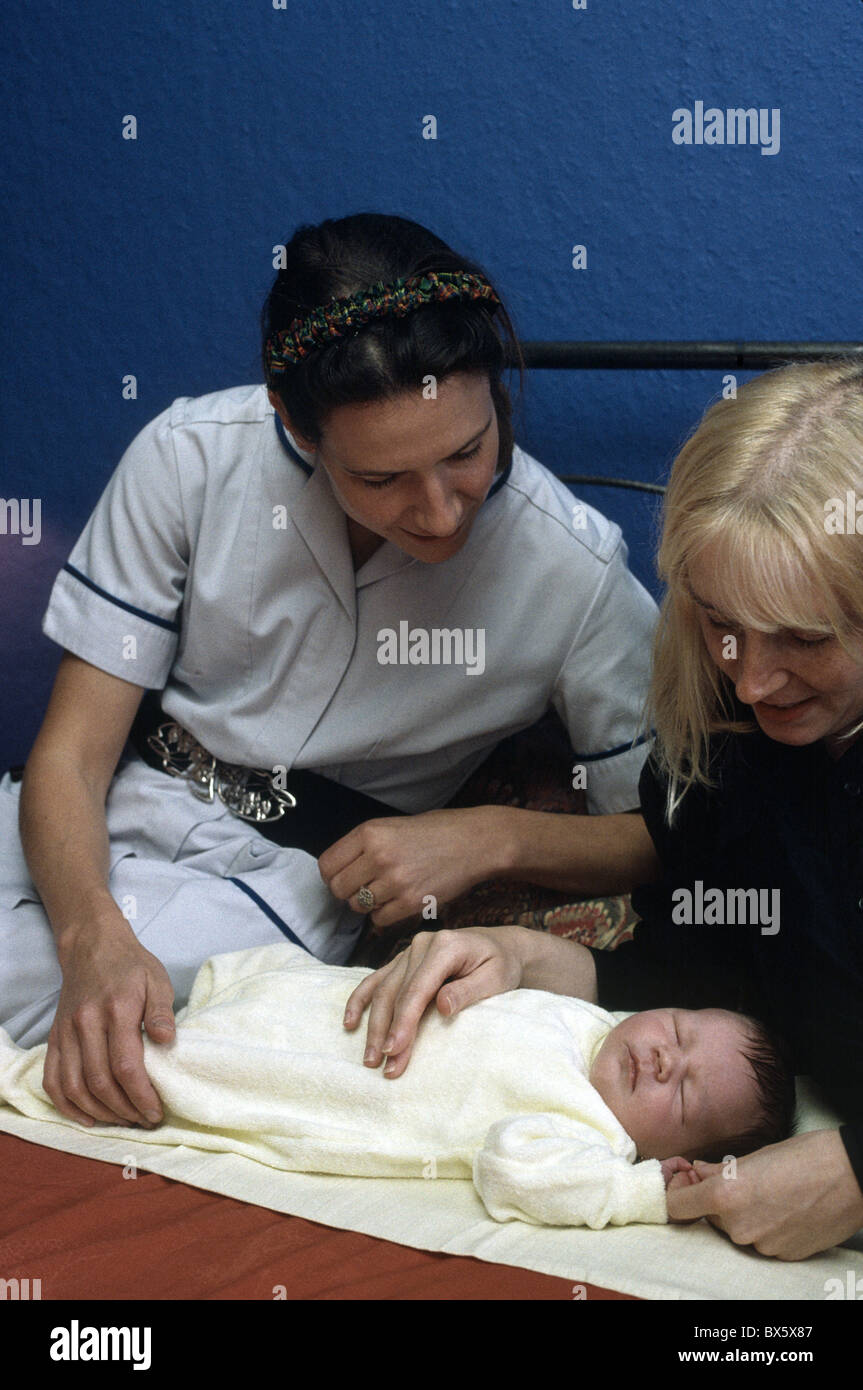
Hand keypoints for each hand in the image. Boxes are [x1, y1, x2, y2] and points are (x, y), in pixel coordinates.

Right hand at [44, 914, 175, 1127]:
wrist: (92, 946)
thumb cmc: (131, 966)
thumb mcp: (157, 980)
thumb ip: (162, 1011)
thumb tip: (167, 1041)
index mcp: (116, 1009)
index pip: (126, 1066)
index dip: (141, 1096)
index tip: (156, 1112)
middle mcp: (86, 1023)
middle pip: (99, 1082)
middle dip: (124, 1110)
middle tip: (144, 1120)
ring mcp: (66, 1032)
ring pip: (74, 1086)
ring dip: (98, 1113)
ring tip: (123, 1120)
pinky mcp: (55, 1037)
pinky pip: (52, 1080)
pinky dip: (67, 1105)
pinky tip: (88, 1117)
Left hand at [319, 807, 501, 927]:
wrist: (476, 841)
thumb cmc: (436, 832)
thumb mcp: (393, 826)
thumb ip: (364, 846)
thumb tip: (338, 870)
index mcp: (370, 832)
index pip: (327, 865)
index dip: (332, 875)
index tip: (341, 877)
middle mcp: (379, 856)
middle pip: (339, 889)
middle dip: (348, 892)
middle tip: (365, 887)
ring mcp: (395, 881)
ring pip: (359, 906)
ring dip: (369, 903)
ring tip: (388, 890)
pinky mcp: (411, 902)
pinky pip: (379, 920)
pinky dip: (385, 915)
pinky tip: (399, 901)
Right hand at [342, 925, 527, 1075]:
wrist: (502, 947)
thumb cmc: (502, 965)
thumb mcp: (496, 978)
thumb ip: (468, 990)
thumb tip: (441, 1007)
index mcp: (444, 947)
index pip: (418, 989)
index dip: (404, 1021)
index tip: (394, 1050)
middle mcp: (421, 945)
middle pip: (395, 992)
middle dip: (385, 1030)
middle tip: (380, 1065)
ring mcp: (409, 952)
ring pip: (382, 989)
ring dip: (372, 1024)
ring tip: (369, 1057)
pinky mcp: (403, 961)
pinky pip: (376, 979)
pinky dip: (360, 1000)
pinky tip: (350, 1022)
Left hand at [664, 1129, 862, 1258]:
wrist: (851, 1177)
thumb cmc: (804, 1157)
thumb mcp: (754, 1155)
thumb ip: (718, 1169)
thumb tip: (697, 1172)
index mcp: (726, 1196)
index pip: (678, 1206)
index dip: (678, 1193)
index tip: (685, 1184)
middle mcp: (739, 1227)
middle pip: (711, 1218)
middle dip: (718, 1201)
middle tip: (740, 1179)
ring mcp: (762, 1245)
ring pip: (737, 1230)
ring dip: (743, 1214)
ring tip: (771, 1191)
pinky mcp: (783, 1256)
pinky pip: (761, 1241)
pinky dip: (766, 1226)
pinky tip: (785, 1207)